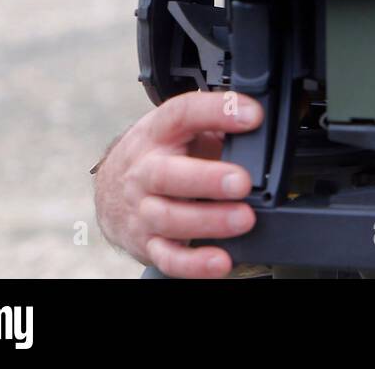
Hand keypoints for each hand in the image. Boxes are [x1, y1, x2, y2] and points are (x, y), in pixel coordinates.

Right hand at [93, 91, 263, 277]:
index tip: (253, 116)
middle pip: (169, 175)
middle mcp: (145, 170)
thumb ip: (217, 124)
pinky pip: (169, 257)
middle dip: (208, 179)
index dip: (218, 111)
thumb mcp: (181, 129)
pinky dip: (194, 263)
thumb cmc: (157, 155)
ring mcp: (143, 209)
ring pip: (170, 218)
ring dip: (209, 221)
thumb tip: (265, 123)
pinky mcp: (147, 243)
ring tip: (244, 219)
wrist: (109, 191)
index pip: (183, 113)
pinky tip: (221, 261)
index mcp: (158, 134)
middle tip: (243, 182)